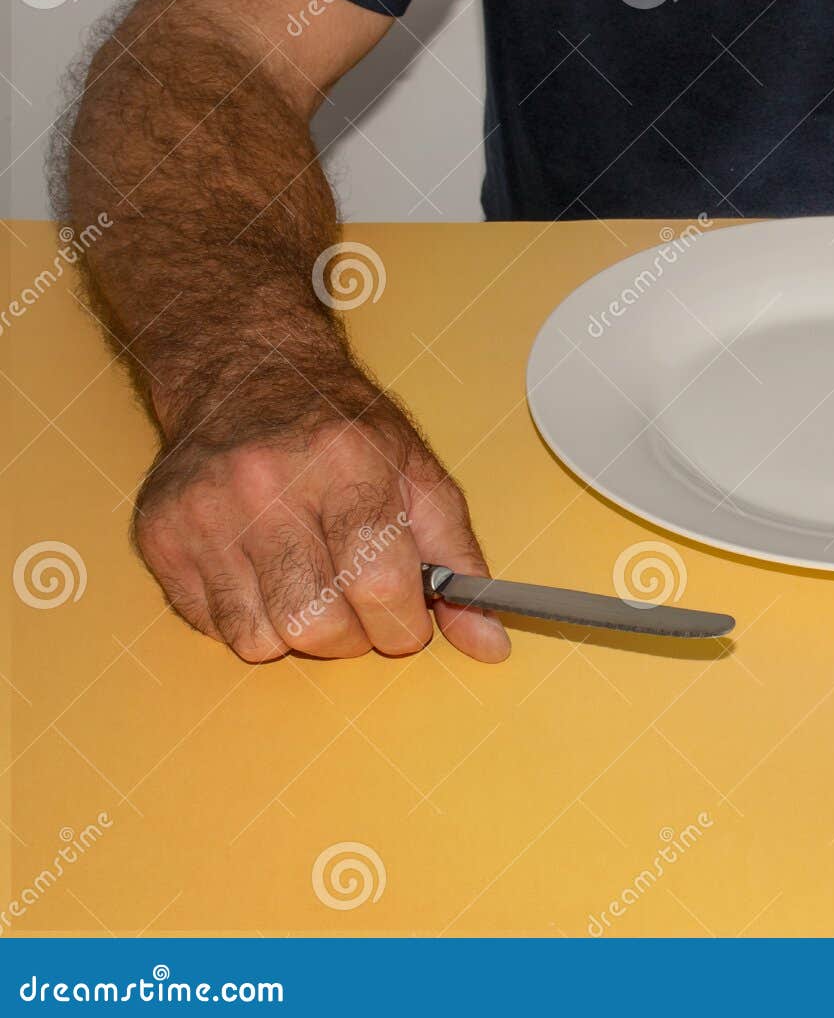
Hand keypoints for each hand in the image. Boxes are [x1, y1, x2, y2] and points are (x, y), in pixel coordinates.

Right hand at [132, 367, 510, 663]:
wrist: (247, 371)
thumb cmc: (344, 429)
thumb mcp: (420, 477)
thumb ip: (459, 563)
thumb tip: (489, 645)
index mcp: (346, 464)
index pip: (379, 584)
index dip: (403, 625)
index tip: (407, 620)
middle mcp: (267, 485)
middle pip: (316, 624)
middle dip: (352, 638)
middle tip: (359, 607)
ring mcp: (205, 512)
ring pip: (260, 640)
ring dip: (299, 634)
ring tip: (312, 585)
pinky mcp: (160, 536)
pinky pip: (212, 627)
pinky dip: (250, 619)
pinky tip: (265, 572)